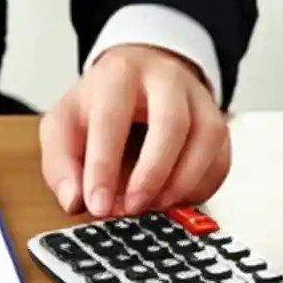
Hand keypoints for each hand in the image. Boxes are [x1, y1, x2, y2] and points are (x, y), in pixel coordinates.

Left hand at [39, 44, 231, 217]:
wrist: (139, 74)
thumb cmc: (99, 103)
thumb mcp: (63, 124)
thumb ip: (61, 163)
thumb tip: (75, 200)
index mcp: (118, 76)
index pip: (111, 120)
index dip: (103, 166)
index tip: (97, 203)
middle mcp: (165, 80)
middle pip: (171, 124)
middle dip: (151, 174)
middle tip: (132, 208)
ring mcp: (198, 98)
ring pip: (207, 138)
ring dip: (182, 183)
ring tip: (154, 207)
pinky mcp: (217, 120)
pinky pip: (222, 156)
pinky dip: (201, 186)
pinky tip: (176, 200)